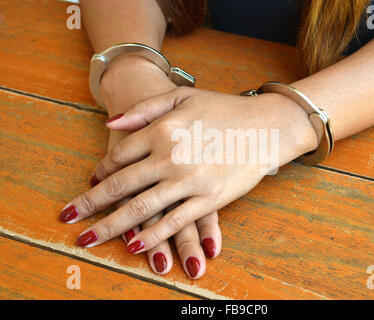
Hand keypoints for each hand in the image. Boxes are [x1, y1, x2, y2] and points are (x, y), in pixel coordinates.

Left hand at [63, 87, 316, 272]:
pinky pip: (175, 221)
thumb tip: (109, 124)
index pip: (119, 156)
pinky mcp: (210, 199)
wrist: (265, 125)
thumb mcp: (182, 96)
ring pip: (142, 208)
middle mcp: (170, 157)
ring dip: (111, 226)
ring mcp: (189, 181)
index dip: (100, 172)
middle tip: (68, 219)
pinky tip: (134, 245)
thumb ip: (144, 109)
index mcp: (162, 130)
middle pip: (121, 185)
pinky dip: (153, 235)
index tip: (91, 182)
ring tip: (89, 239)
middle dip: (90, 205)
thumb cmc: (223, 109)